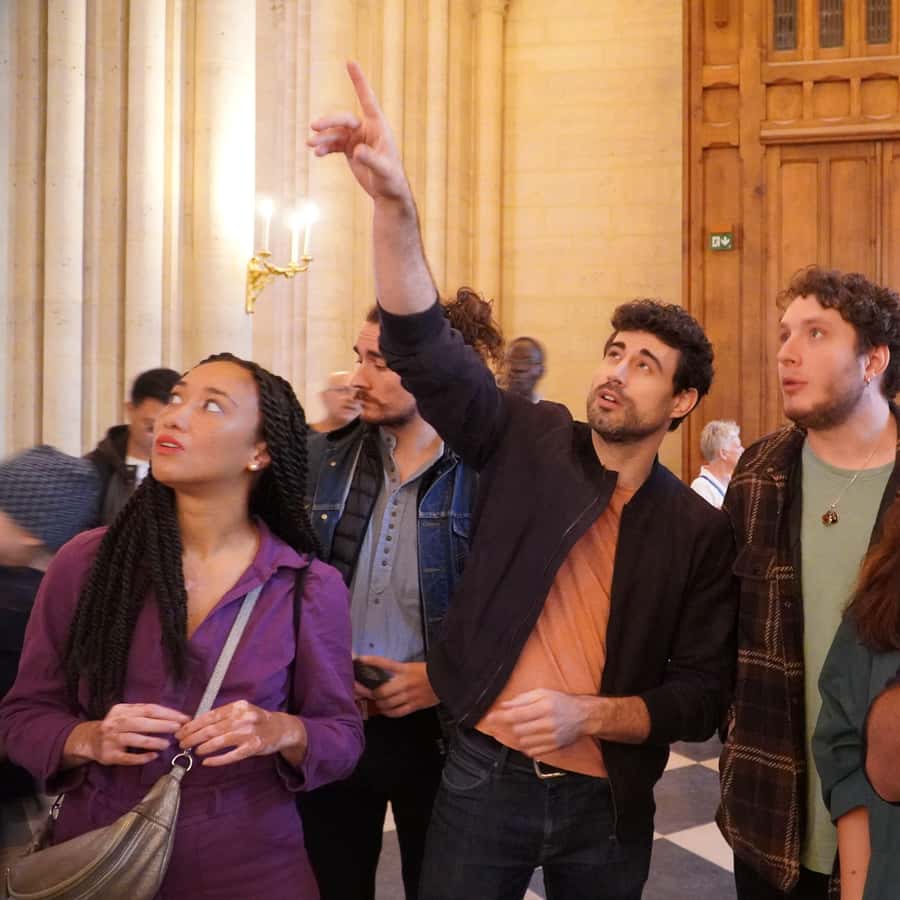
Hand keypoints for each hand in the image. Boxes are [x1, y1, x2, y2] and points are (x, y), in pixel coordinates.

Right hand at [68, 703, 188, 767]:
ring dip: (154, 742)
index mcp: (122, 710)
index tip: (183, 718)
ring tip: (167, 744)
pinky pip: (128, 758)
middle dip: (163, 725)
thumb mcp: (126, 714)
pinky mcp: (109, 755)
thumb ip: (145, 713)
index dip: (168, 713)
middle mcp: (115, 723)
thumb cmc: (116, 726)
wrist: (89, 740)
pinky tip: (153, 756)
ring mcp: (111, 739)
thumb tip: (174, 717)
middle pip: (143, 723)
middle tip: (178, 729)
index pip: (149, 709)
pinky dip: (142, 757)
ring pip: (136, 740)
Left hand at [175, 700, 306, 767]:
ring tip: (193, 751)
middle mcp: (244, 717)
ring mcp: (250, 733)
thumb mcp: (241, 712)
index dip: (193, 725)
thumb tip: (195, 725)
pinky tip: (206, 762)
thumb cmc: (255, 720)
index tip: (180, 731)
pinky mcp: (254, 747)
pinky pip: (231, 755)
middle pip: (212, 728)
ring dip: (203, 747)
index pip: (210, 715)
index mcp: (238, 706)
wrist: (280, 728)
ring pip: (220, 741)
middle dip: (193, 737)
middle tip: (181, 743)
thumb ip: (223, 716)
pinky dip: (217, 759)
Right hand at [307, 61, 409, 203]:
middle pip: (344, 119)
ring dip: (323, 138)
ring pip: (335, 133)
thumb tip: (357, 151)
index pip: (367, 99)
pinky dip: (325, 148)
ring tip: (311, 145)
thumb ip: (371, 159)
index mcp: (378, 126)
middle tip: (314, 128)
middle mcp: (366, 129)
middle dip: (329, 122)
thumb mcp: (383, 170)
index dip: (359, 81)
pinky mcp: (350, 150)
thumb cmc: (391, 179)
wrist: (388, 193)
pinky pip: (334, 145)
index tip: (349, 62)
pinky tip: (317, 154)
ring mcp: (357, 139)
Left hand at [357, 655, 437, 717]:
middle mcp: (405, 682)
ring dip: (379, 703)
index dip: (371, 661)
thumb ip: (398, 671)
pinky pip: (397, 712)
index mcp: (404, 669)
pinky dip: (388, 712)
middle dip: (371, 693)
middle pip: (382, 691)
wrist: (447, 680)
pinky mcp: (415, 705)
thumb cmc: (428, 672)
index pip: (385, 663)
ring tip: (375, 701)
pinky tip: (385, 710)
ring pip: (387, 703)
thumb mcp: (411, 667)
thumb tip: (381, 675)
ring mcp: (409, 695)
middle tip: (365, 691)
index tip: (359, 660)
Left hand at [481, 689, 590, 756]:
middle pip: (518, 730)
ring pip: (524, 741)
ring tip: (526, 726)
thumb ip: (522, 699)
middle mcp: (548, 723)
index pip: (516, 715)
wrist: (582, 716)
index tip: (489, 718)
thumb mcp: (542, 693)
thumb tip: (504, 706)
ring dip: (519, 735)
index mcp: (544, 707)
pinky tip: (531, 736)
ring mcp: (551, 737)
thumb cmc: (560, 701)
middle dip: (512, 725)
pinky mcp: (553, 747)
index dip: (500, 717)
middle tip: (514, 720)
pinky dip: (527, 745)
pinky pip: (532, 751)